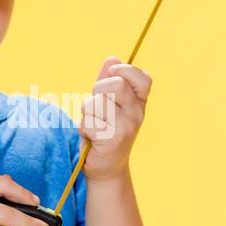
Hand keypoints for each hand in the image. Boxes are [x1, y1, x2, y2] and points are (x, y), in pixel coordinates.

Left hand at [78, 57, 151, 180]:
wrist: (105, 167)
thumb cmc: (104, 130)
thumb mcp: (107, 101)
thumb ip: (108, 79)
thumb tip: (112, 58)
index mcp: (140, 101)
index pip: (142, 76)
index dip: (123, 71)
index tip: (112, 79)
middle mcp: (138, 113)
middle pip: (115, 84)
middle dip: (97, 92)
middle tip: (97, 108)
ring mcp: (127, 127)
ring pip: (95, 103)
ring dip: (87, 114)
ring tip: (94, 125)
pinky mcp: (113, 140)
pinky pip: (88, 122)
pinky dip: (84, 129)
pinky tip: (91, 138)